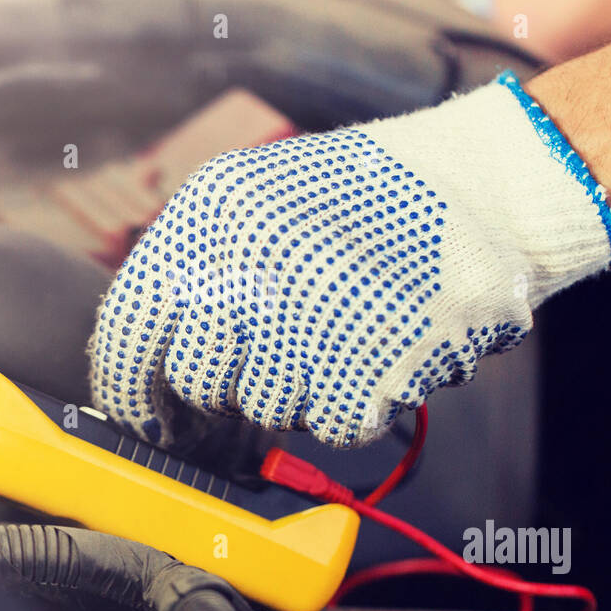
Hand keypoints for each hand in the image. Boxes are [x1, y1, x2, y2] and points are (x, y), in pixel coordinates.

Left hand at [88, 72, 610, 447]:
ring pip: (262, 409)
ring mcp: (316, 312)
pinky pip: (329, 423)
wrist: (485, 188)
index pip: (128, 325)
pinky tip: (372, 350)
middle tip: (261, 365)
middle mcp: (256, 260)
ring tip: (335, 335)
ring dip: (293, 391)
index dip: (125, 385)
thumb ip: (193, 267)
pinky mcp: (377, 359)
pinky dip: (349, 402)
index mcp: (214, 212)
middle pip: (196, 379)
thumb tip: (146, 359)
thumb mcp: (255, 197)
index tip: (140, 411)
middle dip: (220, 390)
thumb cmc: (365, 197)